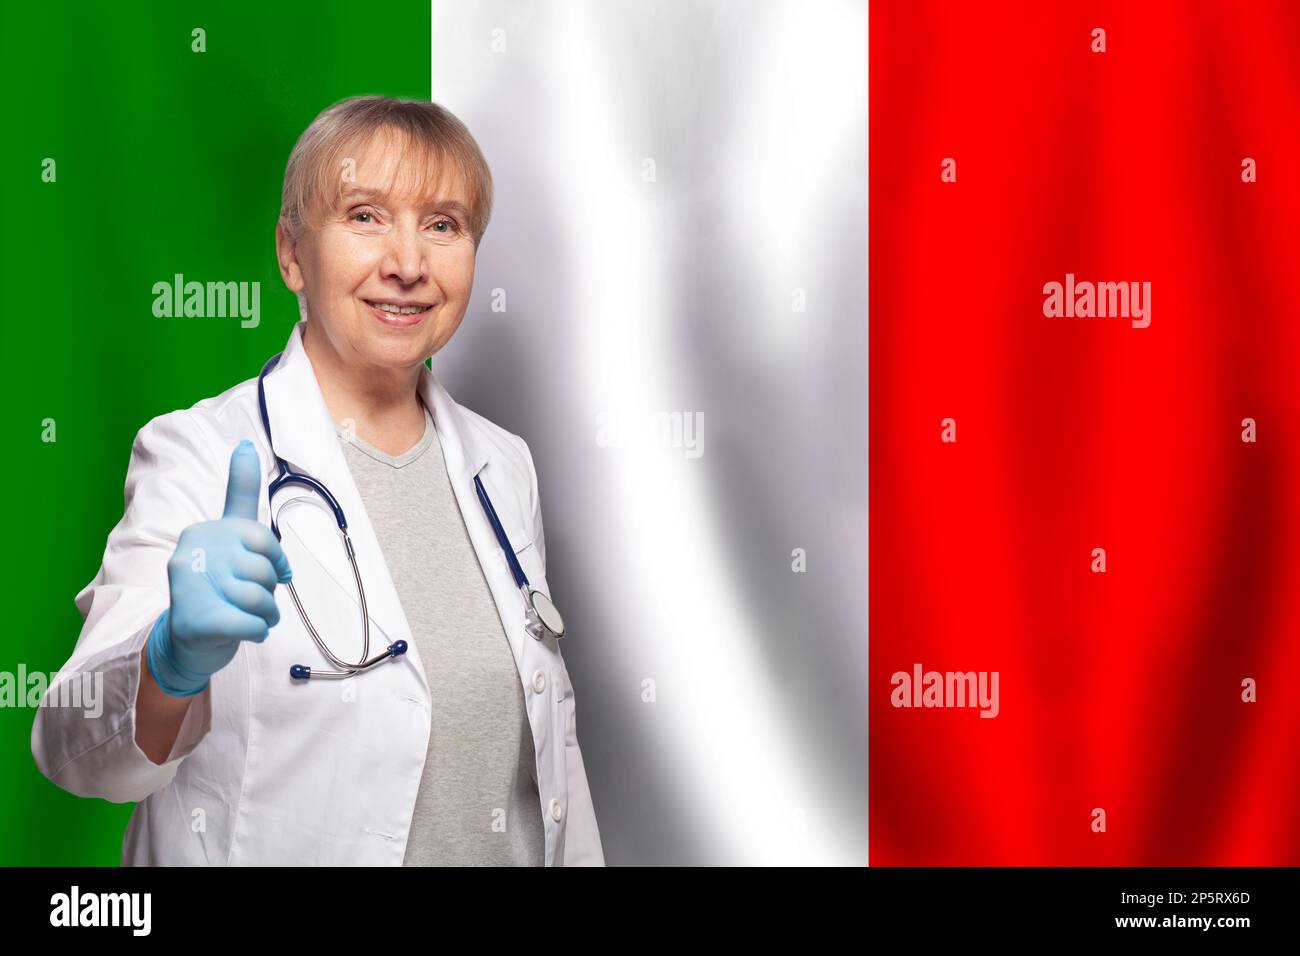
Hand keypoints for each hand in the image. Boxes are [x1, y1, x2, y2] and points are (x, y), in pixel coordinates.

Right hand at [146, 440, 292, 696]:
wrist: (188, 642)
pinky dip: (258, 632)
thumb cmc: (218, 587)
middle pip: (264, 570)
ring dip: (265, 615)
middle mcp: (191, 554)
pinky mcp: (196, 620)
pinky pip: (254, 625)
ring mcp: (189, 587)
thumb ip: (240, 494)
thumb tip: (247, 444)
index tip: (271, 570)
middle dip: (269, 591)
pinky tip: (243, 632)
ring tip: (245, 616)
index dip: (275, 560)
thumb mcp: (229, 538)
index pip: (261, 538)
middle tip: (250, 600)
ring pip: (261, 599)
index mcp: (201, 531)